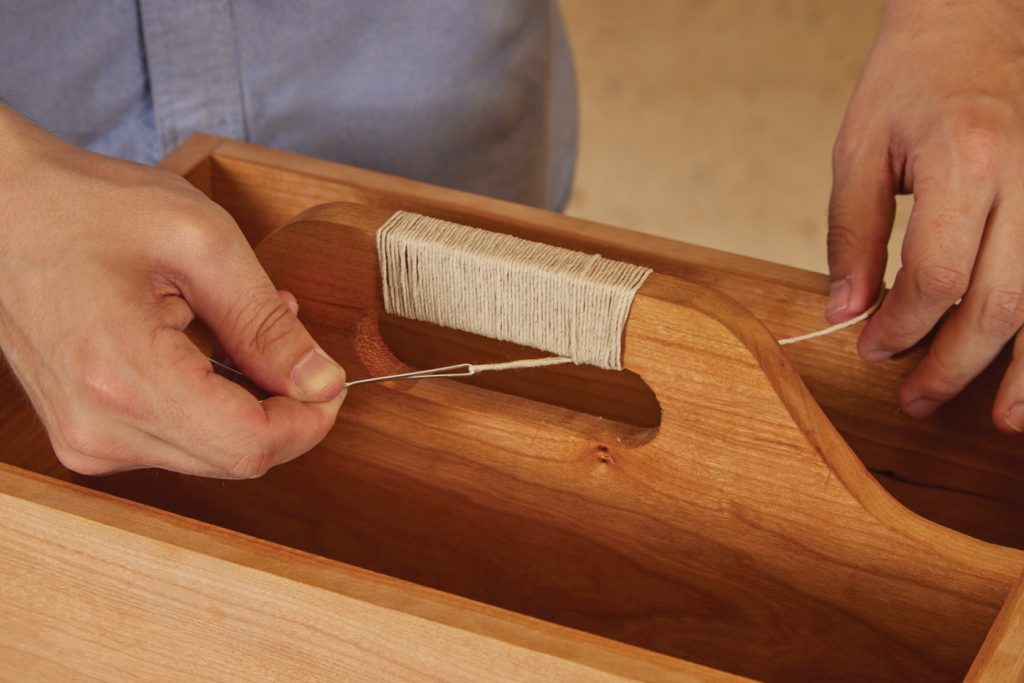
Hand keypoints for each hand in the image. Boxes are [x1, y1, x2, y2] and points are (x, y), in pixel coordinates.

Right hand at [0, 106, 346, 476]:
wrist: (3, 211)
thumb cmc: (88, 209)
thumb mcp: (201, 242)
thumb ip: (266, 322)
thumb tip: (320, 380)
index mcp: (124, 377)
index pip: (249, 446)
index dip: (309, 421)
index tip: (330, 381)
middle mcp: (98, 428)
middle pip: (234, 458)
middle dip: (282, 408)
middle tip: (290, 341)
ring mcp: (84, 440)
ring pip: (210, 454)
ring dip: (246, 403)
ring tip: (234, 328)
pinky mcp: (84, 436)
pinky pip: (176, 442)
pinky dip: (209, 404)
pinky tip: (202, 348)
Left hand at [827, 0, 1023, 431]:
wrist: (982, 17)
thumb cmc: (915, 77)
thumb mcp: (860, 148)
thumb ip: (852, 234)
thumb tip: (844, 313)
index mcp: (967, 162)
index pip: (936, 279)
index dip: (901, 328)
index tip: (871, 349)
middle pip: (1002, 304)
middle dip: (956, 366)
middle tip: (917, 400)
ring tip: (1003, 423)